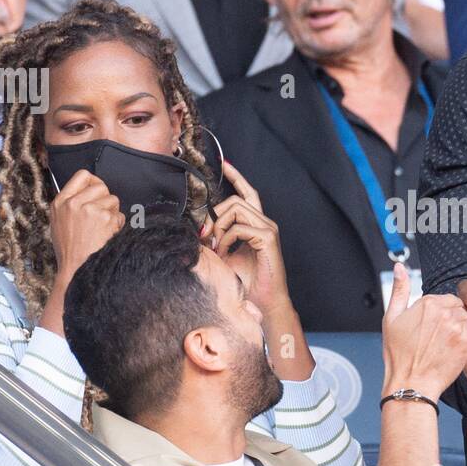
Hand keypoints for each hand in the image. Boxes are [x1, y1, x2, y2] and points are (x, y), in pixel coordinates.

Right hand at [49, 169, 123, 282]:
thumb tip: (88, 191)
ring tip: (103, 228)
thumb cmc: (69, 249)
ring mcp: (90, 209)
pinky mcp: (104, 218)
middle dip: (106, 200)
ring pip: (113, 200)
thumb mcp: (59, 222)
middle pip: (101, 186)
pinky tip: (108, 236)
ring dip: (113, 214)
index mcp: (60, 202)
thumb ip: (70, 205)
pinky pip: (120, 216)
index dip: (94, 182)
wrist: (76, 269)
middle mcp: (74, 203)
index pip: (83, 176)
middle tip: (102, 215)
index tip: (97, 192)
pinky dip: (118, 226)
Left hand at [203, 161, 289, 315]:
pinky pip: (239, 227)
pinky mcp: (268, 238)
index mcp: (256, 224)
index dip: (237, 177)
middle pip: (235, 201)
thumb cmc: (246, 282)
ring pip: (236, 209)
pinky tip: (224, 253)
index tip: (225, 163)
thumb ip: (215, 238)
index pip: (247, 193)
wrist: (262, 302)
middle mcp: (265, 223)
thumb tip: (198, 229)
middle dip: (215, 215)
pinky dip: (226, 239)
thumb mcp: (224, 255)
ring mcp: (268, 229)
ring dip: (219, 227)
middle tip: (205, 236)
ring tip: (216, 248)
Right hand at [381, 266, 466, 401]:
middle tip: (446, 335)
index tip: (437, 324)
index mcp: (427, 302)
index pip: (447, 298)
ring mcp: (459, 327)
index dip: (443, 311)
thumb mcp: (391, 318)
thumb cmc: (399, 355)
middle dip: (456, 317)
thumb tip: (399, 266)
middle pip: (460, 306)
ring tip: (455, 341)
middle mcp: (445, 312)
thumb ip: (399, 289)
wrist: (411, 383)